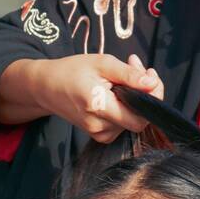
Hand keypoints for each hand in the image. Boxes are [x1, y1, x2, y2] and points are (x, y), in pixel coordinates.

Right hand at [3, 51, 163, 140]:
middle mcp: (99, 126)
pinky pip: (123, 124)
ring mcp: (99, 133)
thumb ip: (129, 74)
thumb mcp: (102, 63)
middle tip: (137, 71)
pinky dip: (125, 108)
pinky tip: (115, 92)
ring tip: (120, 78)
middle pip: (139, 120)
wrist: (47, 87)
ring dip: (134, 99)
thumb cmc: (72, 71)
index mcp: (98, 106)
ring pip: (132, 121)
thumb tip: (152, 83)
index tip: (150, 74)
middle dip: (145, 95)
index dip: (153, 97)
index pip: (140, 117)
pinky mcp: (99, 135)